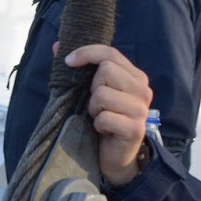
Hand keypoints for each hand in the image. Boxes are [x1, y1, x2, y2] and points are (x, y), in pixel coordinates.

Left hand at [65, 44, 152, 186]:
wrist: (114, 155)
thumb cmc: (103, 118)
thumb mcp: (90, 90)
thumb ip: (79, 67)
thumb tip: (57, 45)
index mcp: (135, 76)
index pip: (110, 53)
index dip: (86, 53)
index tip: (69, 62)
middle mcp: (143, 90)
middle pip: (105, 71)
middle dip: (91, 88)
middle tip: (96, 104)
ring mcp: (141, 110)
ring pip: (102, 94)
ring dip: (93, 108)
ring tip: (99, 117)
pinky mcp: (135, 129)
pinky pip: (104, 117)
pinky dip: (97, 124)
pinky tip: (103, 130)